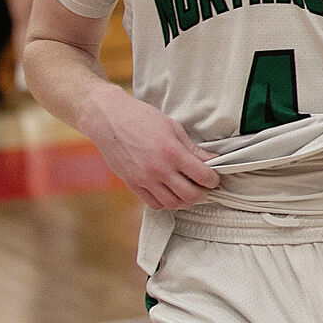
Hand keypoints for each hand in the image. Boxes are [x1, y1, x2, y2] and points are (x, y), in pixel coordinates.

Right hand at [86, 88, 216, 209]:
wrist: (109, 120)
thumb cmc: (142, 119)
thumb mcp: (174, 128)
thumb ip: (193, 149)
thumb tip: (213, 160)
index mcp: (172, 152)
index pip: (203, 176)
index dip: (213, 179)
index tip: (214, 177)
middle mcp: (158, 169)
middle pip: (190, 195)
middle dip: (202, 193)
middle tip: (204, 186)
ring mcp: (144, 179)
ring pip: (173, 203)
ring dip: (185, 200)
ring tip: (189, 191)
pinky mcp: (132, 184)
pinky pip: (153, 204)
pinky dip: (166, 203)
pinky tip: (170, 193)